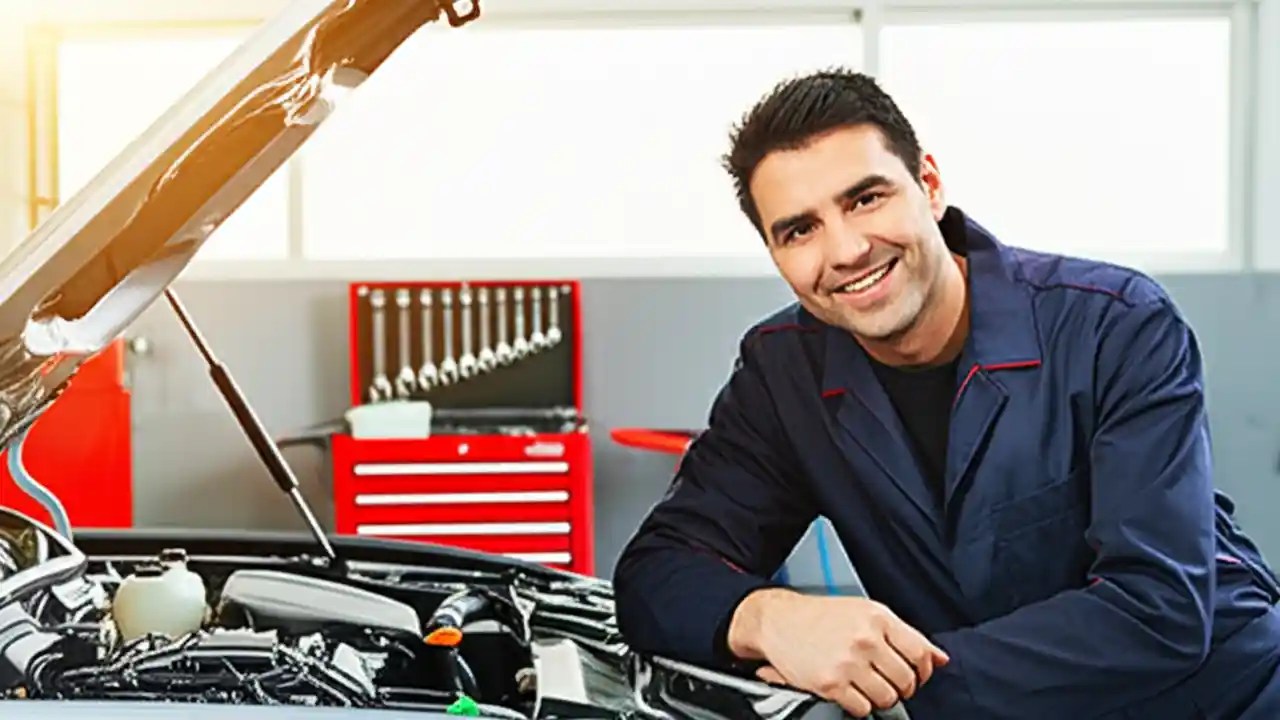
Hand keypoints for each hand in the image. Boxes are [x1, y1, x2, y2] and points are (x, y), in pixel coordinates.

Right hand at [728, 590, 948, 717]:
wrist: (778, 620)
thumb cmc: (822, 616)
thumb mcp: (866, 613)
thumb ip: (904, 634)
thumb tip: (940, 658)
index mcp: (878, 618)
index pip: (921, 654)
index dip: (923, 671)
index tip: (916, 675)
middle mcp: (865, 639)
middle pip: (906, 680)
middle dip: (901, 687)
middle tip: (888, 682)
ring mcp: (848, 662)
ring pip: (887, 697)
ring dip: (880, 698)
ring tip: (866, 686)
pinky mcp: (830, 682)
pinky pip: (862, 708)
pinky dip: (859, 705)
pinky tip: (850, 691)